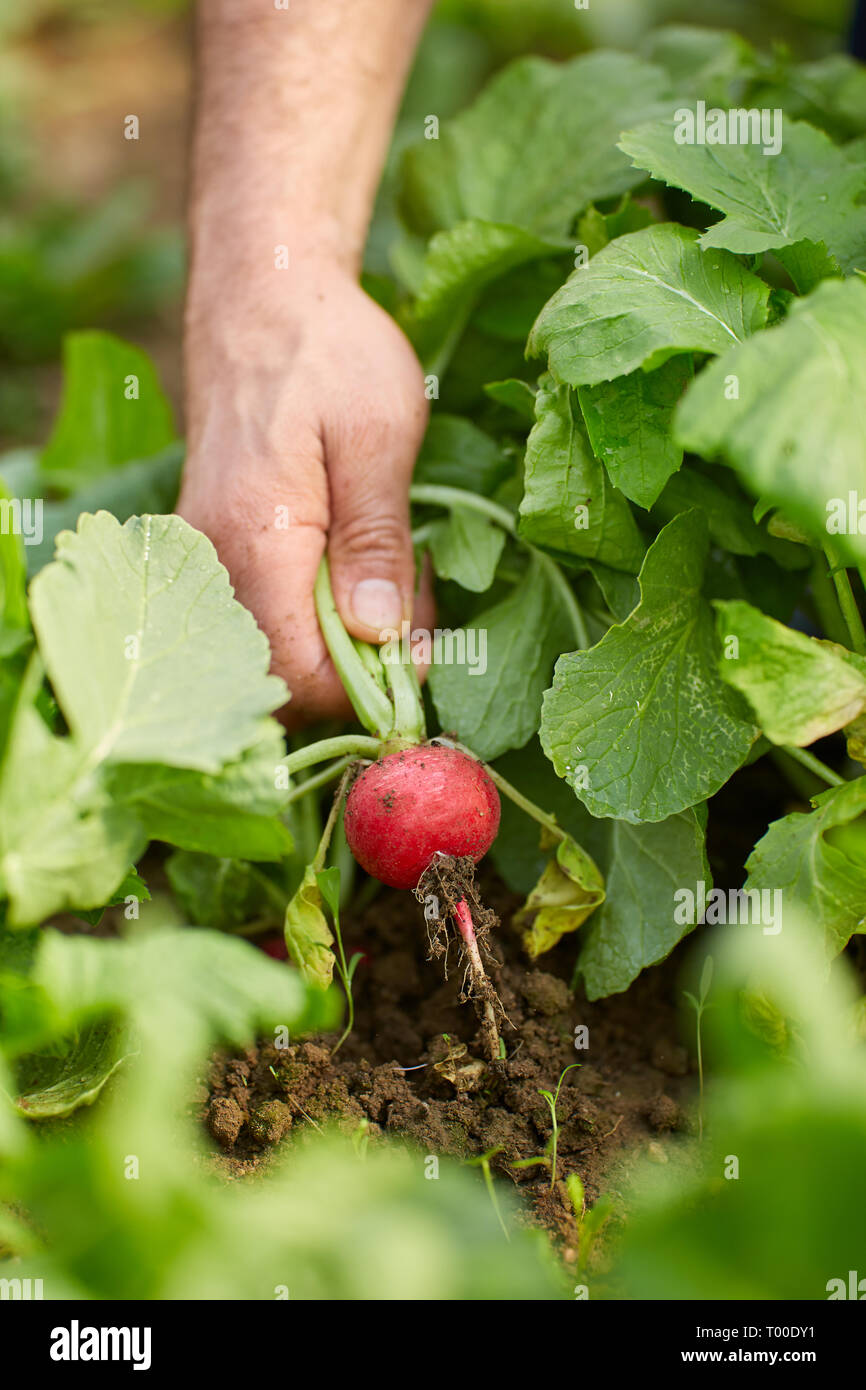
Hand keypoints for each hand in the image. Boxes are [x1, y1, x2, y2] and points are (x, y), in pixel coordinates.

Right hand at [178, 262, 432, 724]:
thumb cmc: (329, 350)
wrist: (265, 294)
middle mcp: (214, 560)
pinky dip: (318, 611)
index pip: (299, 675)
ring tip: (398, 582)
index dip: (366, 687)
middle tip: (420, 613)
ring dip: (344, 639)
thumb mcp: (379, 438)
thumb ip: (377, 544)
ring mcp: (208, 554)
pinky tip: (358, 568)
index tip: (422, 654)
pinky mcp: (216, 545)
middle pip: (281, 675)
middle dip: (360, 668)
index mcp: (256, 539)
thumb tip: (380, 635)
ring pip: (273, 647)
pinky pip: (264, 611)